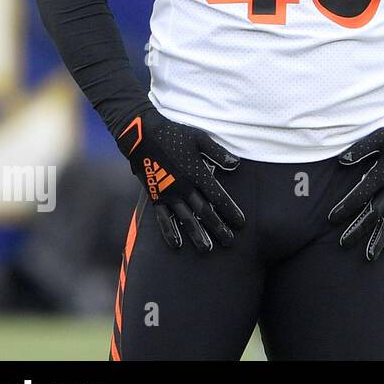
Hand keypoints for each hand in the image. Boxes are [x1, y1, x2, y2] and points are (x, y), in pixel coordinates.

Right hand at [114, 109, 244, 251]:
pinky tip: (177, 244)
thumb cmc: (174, 134)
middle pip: (205, 212)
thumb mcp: (200, 138)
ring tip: (207, 249)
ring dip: (197, 234)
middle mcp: (184, 186)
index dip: (230, 210)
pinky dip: (169, 232)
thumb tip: (236, 165)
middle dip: (218, 227)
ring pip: (186, 219)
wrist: (142, 135)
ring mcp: (168, 193)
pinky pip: (163, 218)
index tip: (241, 223)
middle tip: (229, 241)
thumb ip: (218, 153)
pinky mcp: (154, 196)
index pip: (218, 197)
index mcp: (198, 172)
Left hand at [328, 111, 383, 260]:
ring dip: (377, 239)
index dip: (345, 207)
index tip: (331, 219)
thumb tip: (341, 161)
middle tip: (343, 244)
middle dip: (357, 230)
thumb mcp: (380, 136)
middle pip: (372, 214)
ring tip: (368, 256)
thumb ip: (361, 149)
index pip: (360, 195)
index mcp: (383, 174)